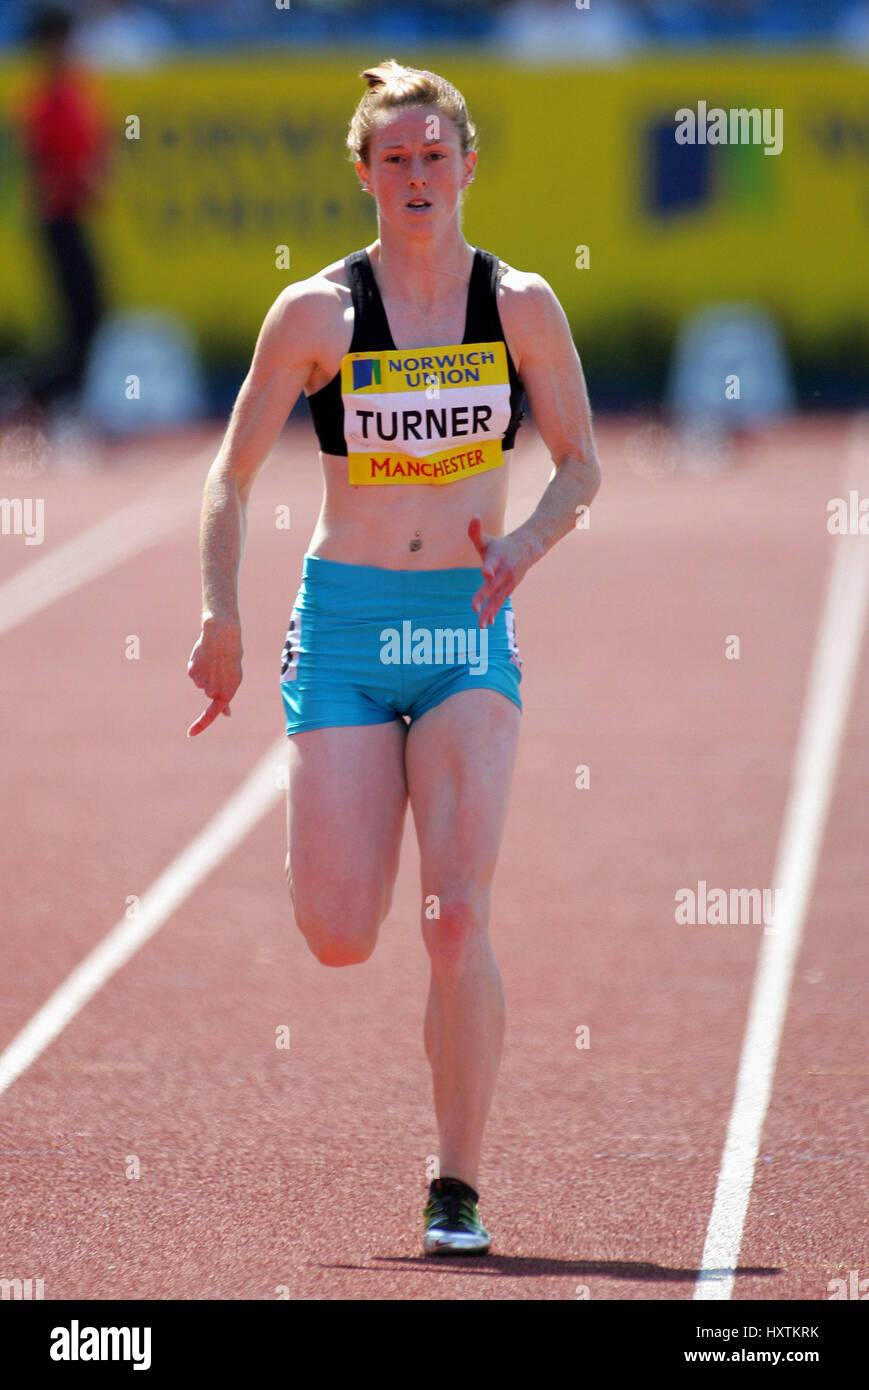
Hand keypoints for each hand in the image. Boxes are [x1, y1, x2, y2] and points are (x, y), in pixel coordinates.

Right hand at [187, 619, 242, 736]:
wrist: (222, 635)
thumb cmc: (231, 657)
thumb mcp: (234, 679)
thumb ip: (226, 697)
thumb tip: (226, 714)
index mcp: (226, 693)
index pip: (211, 715)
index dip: (200, 725)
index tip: (190, 734)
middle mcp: (212, 690)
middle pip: (209, 694)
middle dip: (214, 683)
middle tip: (222, 669)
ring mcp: (200, 681)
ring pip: (201, 683)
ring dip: (206, 674)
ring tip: (215, 660)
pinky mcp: (192, 672)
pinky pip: (194, 674)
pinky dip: (198, 667)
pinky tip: (205, 657)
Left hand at [468, 517, 536, 627]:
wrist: (527, 548)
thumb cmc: (500, 545)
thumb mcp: (487, 539)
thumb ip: (475, 532)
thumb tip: (473, 517)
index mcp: (497, 556)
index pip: (492, 562)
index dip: (488, 567)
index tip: (485, 574)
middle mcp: (504, 570)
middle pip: (493, 585)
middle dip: (484, 596)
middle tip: (474, 608)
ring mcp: (509, 581)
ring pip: (498, 597)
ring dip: (489, 611)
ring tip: (481, 625)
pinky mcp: (510, 587)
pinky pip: (501, 601)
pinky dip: (494, 611)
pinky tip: (487, 623)